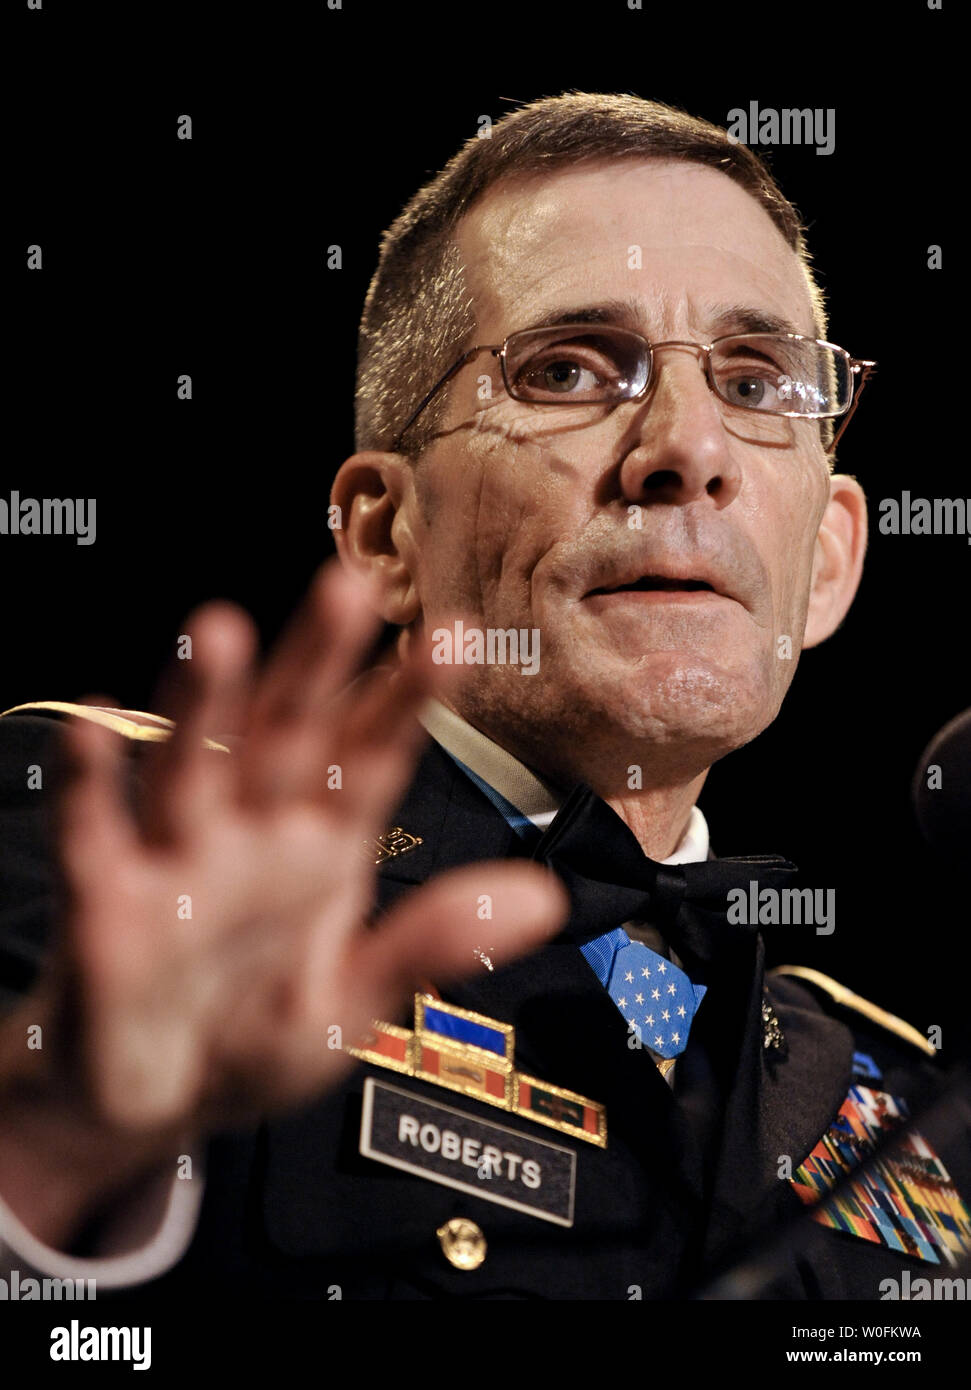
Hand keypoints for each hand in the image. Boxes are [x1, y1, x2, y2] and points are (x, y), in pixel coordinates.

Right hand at [0, 561, 564, 1237]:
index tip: (456, 640)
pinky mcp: (107, 898)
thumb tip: (544, 899)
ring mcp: (181, 856)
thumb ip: (433, 945)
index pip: (373, 756)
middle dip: (316, 662)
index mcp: (322, 845)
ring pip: (195, 764)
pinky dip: (90, 784)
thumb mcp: (353, 1000)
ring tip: (218, 634)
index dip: (409, 699)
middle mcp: (254, 830)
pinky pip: (95, 834)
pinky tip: (96, 730)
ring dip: (205, 703)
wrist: (153, 1104)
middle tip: (347, 587)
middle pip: (288, 732)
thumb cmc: (251, 1036)